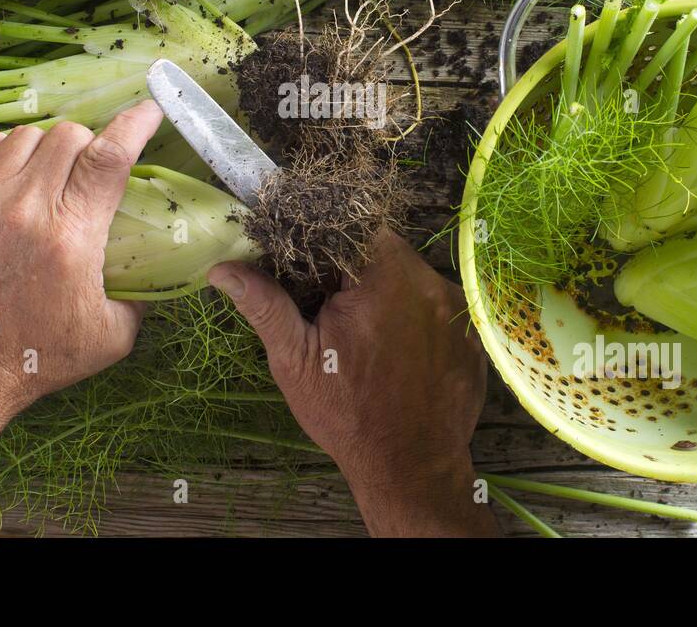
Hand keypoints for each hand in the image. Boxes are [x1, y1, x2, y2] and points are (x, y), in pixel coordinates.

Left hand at [0, 103, 164, 536]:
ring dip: (46, 148)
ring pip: (24, 136)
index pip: (109, 156)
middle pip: (69, 135)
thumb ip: (143, 292)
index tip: (149, 111)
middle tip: (90, 170)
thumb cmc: (40, 358)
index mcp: (72, 238)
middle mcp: (25, 211)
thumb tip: (164, 259)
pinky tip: (7, 167)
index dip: (135, 123)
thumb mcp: (113, 335)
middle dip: (90, 144)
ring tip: (48, 175)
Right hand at [208, 231, 497, 535]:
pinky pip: (439, 310)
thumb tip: (222, 269)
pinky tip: (398, 353)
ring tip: (367, 336)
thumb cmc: (347, 413)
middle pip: (387, 252)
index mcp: (385, 276)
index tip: (314, 273)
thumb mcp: (296, 359)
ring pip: (414, 279)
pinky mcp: (473, 335)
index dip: (330, 245)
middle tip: (335, 310)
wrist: (411, 469)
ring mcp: (458, 309)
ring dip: (389, 295)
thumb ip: (265, 304)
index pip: (356, 228)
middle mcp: (430, 283)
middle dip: (358, 272)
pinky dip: (417, 321)